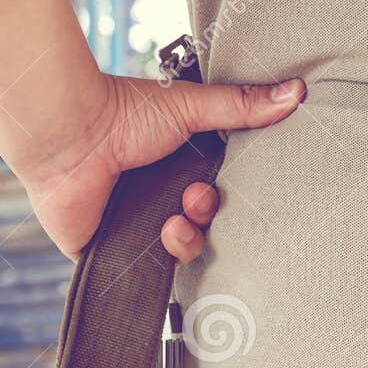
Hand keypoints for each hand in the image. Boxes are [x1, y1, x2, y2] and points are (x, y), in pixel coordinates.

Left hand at [18, 70, 305, 262]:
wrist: (71, 135)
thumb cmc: (121, 113)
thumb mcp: (191, 107)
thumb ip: (241, 106)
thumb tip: (296, 92)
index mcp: (171, 171)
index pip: (210, 200)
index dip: (218, 203)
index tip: (209, 189)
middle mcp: (151, 200)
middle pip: (198, 230)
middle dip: (202, 220)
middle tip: (191, 200)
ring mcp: (128, 227)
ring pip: (172, 256)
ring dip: (182, 242)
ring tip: (171, 223)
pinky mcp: (103, 251)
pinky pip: (135, 275)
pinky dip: (149, 266)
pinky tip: (153, 245)